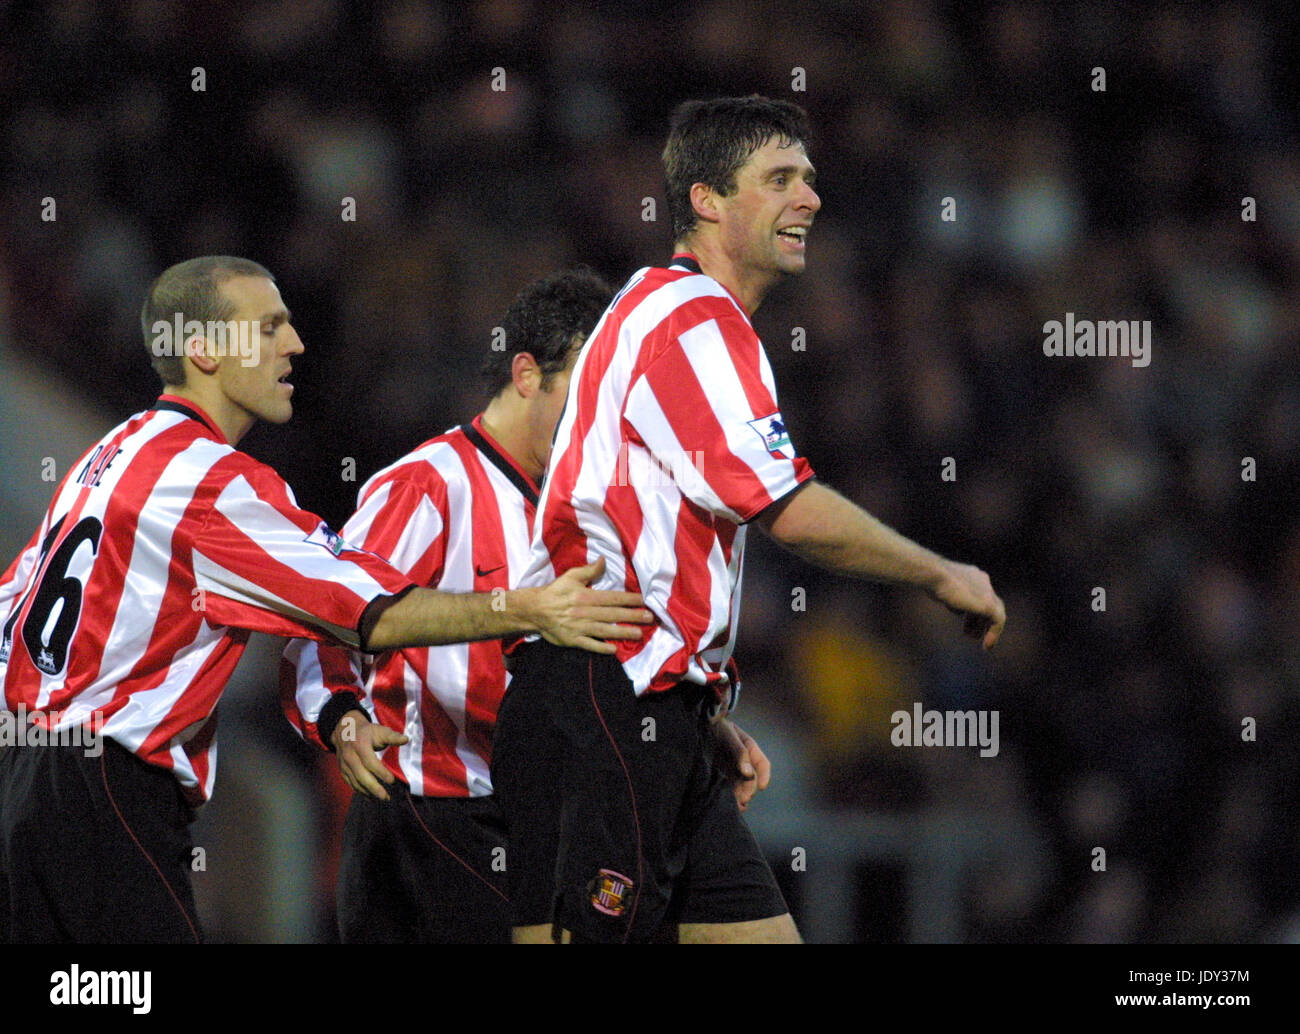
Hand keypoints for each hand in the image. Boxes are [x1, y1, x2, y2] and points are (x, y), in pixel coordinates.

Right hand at [329, 709, 408, 800]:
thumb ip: (393, 737)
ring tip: (382, 798)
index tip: (392, 781)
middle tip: (386, 797)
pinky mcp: (342, 771)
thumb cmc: (367, 732)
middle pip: (361, 775)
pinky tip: (371, 797)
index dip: (380, 772)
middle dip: (374, 788)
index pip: (370, 762)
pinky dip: (360, 791)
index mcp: (360, 745)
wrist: (344, 731)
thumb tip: (407, 739)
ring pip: (355, 782)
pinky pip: (351, 783)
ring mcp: (344, 765)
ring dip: (368, 792)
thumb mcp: (379, 730)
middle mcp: (350, 756)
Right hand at [535, 557, 652, 654]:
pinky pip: (589, 645)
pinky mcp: (572, 640)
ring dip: (622, 632)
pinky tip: (614, 650)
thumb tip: (604, 559)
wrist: (535, 609)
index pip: (612, 598)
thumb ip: (590, 570)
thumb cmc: (556, 591)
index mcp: (586, 596)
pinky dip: (601, 648)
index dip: (629, 599)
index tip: (644, 601)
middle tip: (650, 618)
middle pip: (612, 614)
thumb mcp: (571, 576)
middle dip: (632, 616)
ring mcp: (579, 627)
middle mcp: (585, 612)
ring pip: (604, 630)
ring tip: (639, 634)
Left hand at [712, 718, 770, 811]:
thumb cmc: (718, 727)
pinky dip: (730, 795)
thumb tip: (748, 773)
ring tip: (738, 807)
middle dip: (749, 790)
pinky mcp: (721, 774)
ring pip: (740, 785)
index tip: (761, 787)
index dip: (765, 776)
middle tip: (744, 799)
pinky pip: (728, 786)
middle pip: (751, 779)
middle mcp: (744, 761)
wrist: (701, 725)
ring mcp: (733, 768)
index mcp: (750, 749)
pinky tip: (728, 803)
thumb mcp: (730, 736)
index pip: (762, 765)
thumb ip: (740, 753)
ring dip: (740, 796)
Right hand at [928, 559, 1005, 649]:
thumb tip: (959, 610)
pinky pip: (998, 621)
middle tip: (973, 635)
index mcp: (973, 576)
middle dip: (981, 621)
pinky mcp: (988, 604)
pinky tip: (986, 645)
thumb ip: (954, 598)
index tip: (965, 624)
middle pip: (990, 604)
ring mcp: (988, 592)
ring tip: (982, 644)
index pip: (979, 595)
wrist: (935, 574)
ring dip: (988, 630)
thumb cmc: (932, 579)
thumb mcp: (944, 589)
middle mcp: (983, 582)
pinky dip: (994, 634)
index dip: (973, 611)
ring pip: (996, 613)